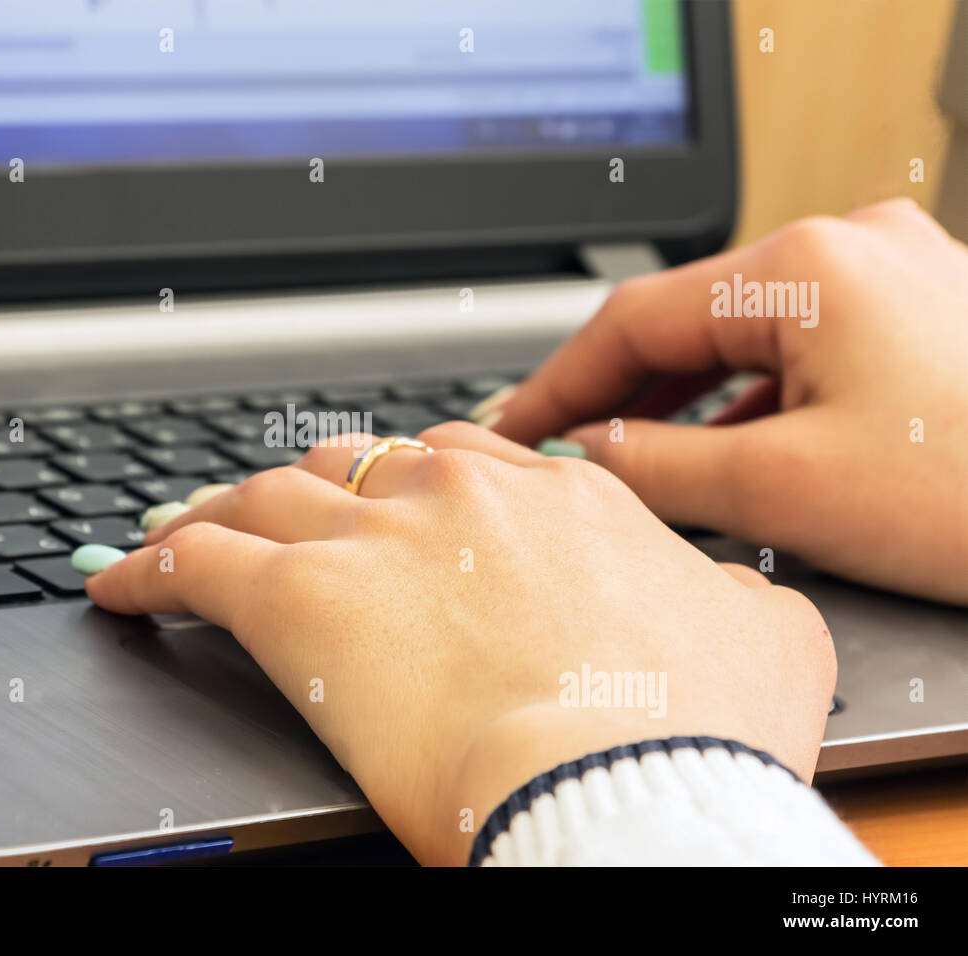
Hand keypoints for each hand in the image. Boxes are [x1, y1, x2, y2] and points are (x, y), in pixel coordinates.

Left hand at [84, 423, 835, 864]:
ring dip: (218, 513)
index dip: (411, 488)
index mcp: (556, 497)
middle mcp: (458, 493)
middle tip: (280, 517)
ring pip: (265, 498)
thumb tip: (737, 594)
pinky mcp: (300, 597)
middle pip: (352, 467)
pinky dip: (147, 567)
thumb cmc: (693, 724)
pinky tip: (116, 582)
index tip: (388, 511)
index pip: (460, 462)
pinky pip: (194, 562)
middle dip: (312, 491)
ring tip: (181, 534)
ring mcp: (374, 534)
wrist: (622, 776)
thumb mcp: (764, 636)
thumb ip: (738, 597)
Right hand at [485, 199, 967, 603]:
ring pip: (749, 337)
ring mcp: (897, 275)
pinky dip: (759, 401)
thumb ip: (660, 464)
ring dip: (690, 401)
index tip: (513, 430)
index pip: (633, 320)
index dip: (557, 384)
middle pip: (690, 320)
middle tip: (565, 453)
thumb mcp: (788, 487)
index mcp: (806, 267)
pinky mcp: (928, 315)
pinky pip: (808, 350)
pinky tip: (739, 451)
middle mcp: (853, 248)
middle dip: (623, 392)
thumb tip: (590, 456)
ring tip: (642, 464)